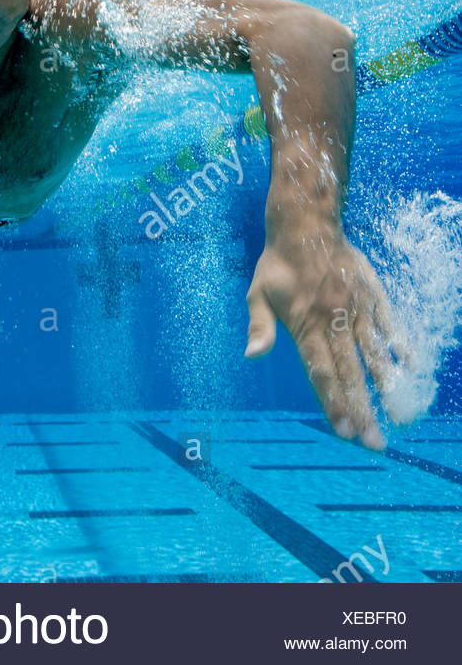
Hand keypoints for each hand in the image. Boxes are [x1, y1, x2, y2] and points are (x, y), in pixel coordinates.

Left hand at [243, 229, 411, 448]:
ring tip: (400, 417)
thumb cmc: (278, 263)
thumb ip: (259, 326)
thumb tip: (251, 356)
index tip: (344, 432)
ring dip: (386, 387)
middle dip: (362, 409)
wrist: (306, 223)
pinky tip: (412, 369)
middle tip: (374, 442)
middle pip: (350, 372)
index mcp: (305, 324)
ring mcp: (356, 309)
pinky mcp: (372, 295)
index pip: (320, 371)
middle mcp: (334, 321)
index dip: (332, 402)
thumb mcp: (258, 292)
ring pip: (374, 354)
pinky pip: (390, 324)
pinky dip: (401, 347)